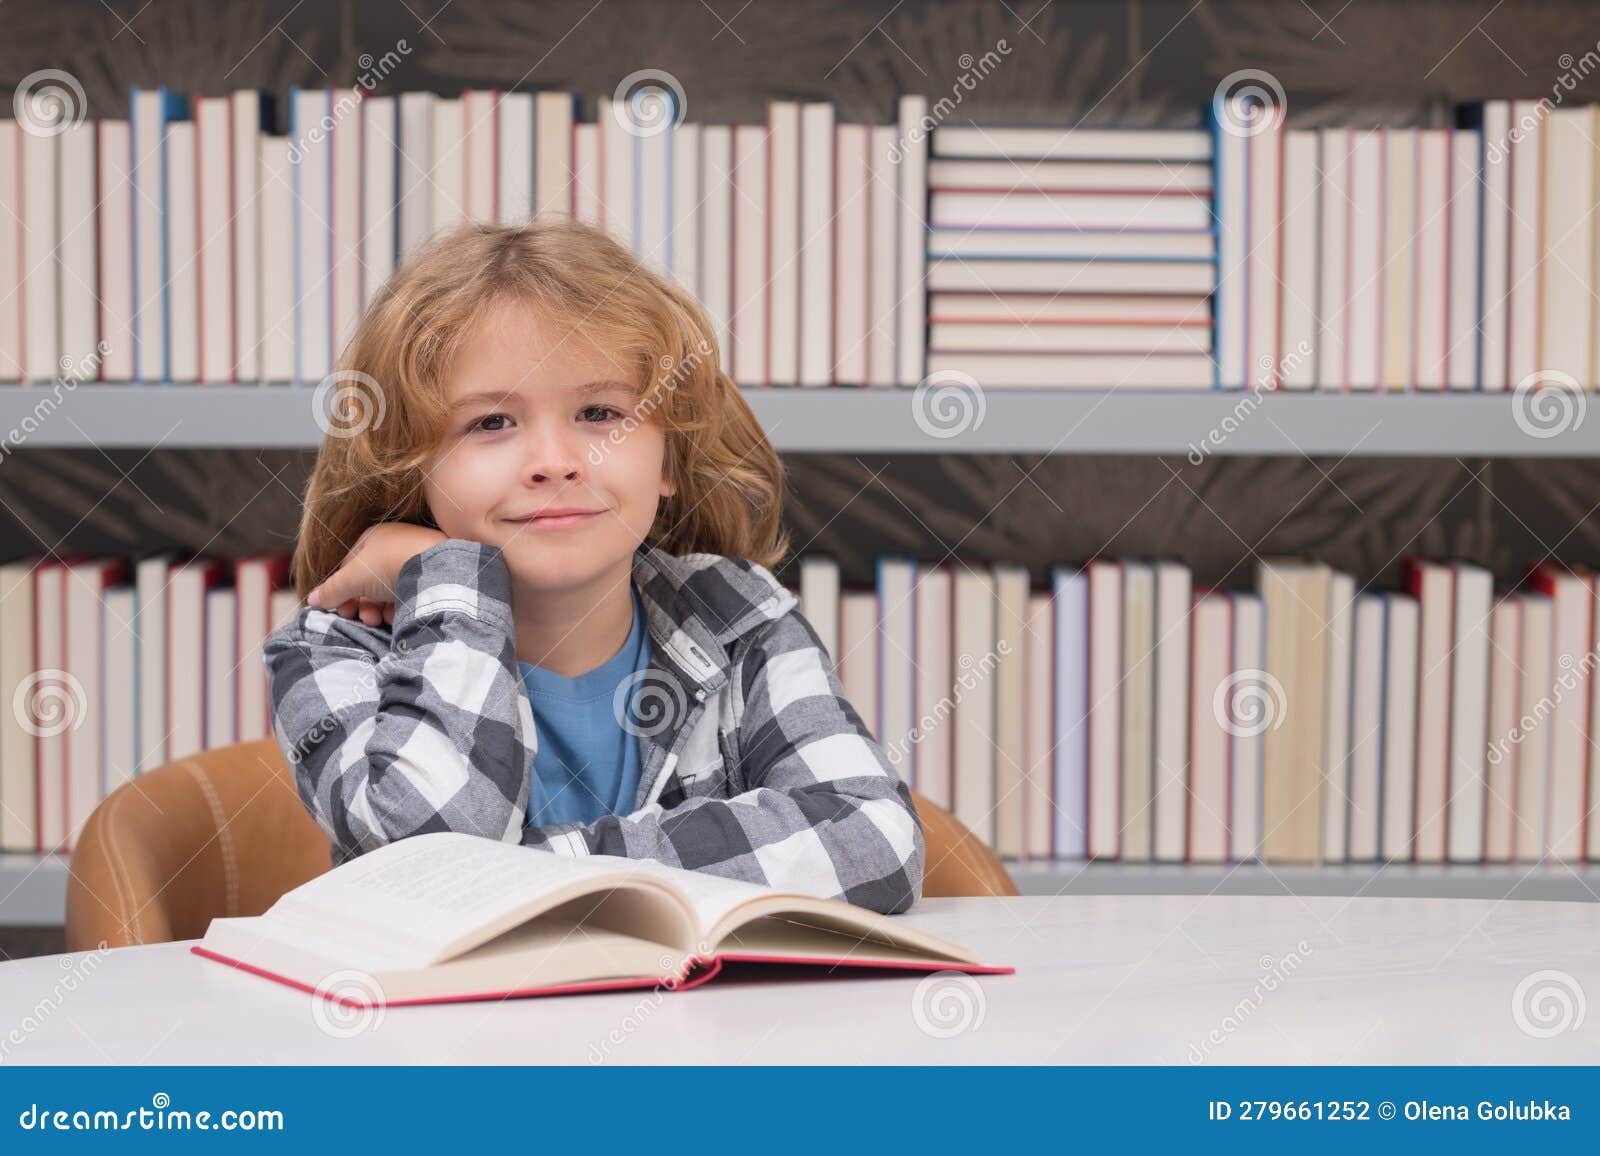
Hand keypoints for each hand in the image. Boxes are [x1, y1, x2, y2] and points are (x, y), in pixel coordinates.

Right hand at [307, 523, 447, 625]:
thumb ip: (332, 589)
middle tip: (362, 620)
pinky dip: (400, 606)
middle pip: (369, 579)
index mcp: (374, 536)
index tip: (340, 611)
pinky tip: (398, 617)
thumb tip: (313, 599)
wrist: (439, 568)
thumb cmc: (390, 565)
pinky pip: (410, 592)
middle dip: (362, 603)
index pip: (349, 565)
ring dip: (379, 608)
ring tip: (379, 620)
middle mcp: (395, 544)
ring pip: (389, 588)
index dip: (341, 590)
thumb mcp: (353, 577)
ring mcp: (416, 558)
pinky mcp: (432, 574)